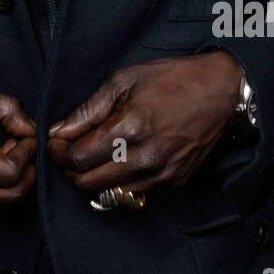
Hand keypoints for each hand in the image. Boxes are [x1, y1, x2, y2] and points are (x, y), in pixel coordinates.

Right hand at [0, 81, 37, 214]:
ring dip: (13, 181)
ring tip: (5, 152)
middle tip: (22, 145)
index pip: (11, 173)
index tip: (26, 133)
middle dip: (27, 170)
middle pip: (12, 197)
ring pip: (1, 206)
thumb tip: (31, 128)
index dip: (27, 152)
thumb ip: (5, 108)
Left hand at [45, 52, 240, 198]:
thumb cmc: (171, 79)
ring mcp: (161, 174)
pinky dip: (117, 182)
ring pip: (110, 193)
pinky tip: (115, 162)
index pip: (79, 158)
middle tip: (66, 152)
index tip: (54, 143)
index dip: (58, 153)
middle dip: (70, 170)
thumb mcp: (123, 80)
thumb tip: (60, 130)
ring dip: (91, 179)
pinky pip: (133, 193)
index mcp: (130, 128)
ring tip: (89, 157)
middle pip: (89, 182)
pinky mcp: (173, 182)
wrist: (219, 92)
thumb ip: (88, 110)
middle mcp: (145, 158)